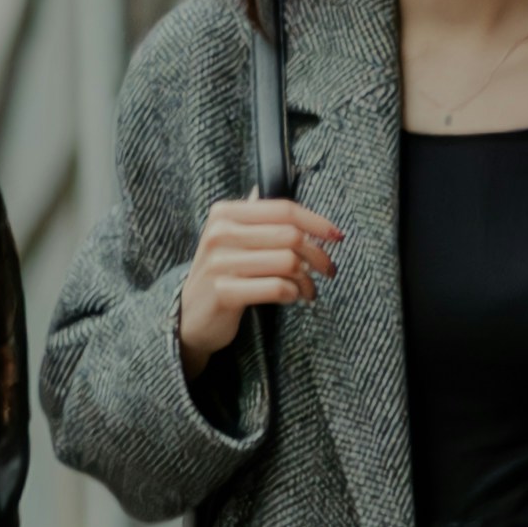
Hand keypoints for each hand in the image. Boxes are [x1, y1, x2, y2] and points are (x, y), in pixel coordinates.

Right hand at [179, 197, 342, 362]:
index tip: (337, 237)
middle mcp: (220, 233)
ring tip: (309, 289)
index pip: (283, 209)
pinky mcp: (223, 292)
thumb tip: (301, 213)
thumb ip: (261, 222)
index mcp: (225, 213)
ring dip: (308, 280)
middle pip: (291, 235)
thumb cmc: (223, 275)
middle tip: (328, 270)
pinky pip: (276, 288)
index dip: (316, 222)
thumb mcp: (234, 241)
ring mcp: (219, 263)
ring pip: (288, 262)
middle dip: (318, 255)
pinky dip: (293, 294)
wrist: (190, 317)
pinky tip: (292, 298)